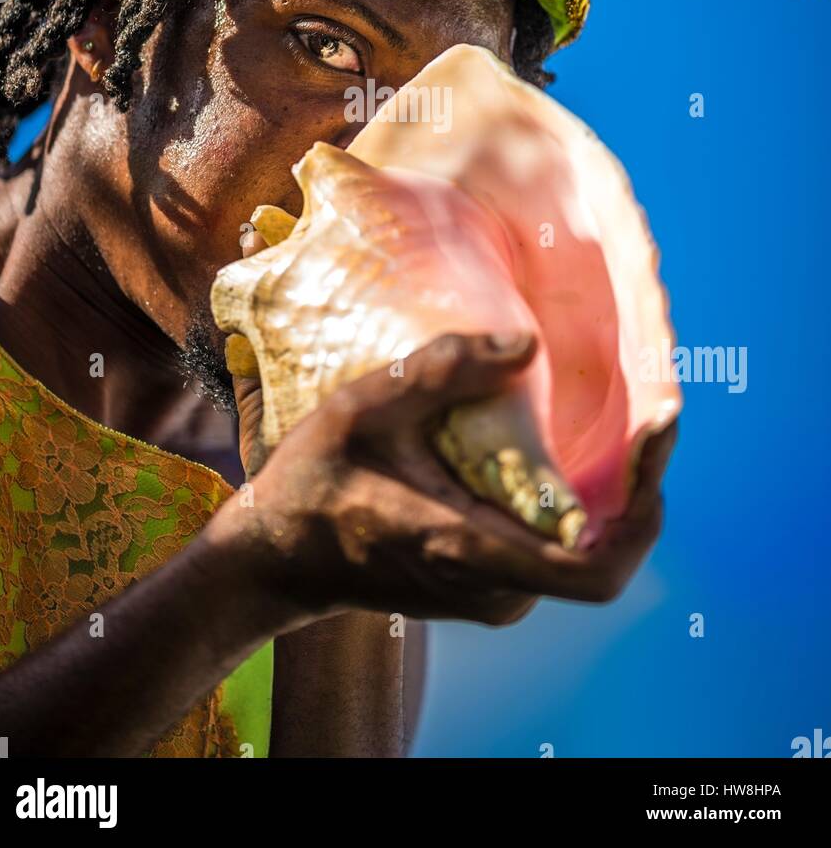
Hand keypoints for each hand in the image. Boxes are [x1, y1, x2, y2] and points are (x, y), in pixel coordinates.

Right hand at [218, 333, 675, 627]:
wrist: (280, 556)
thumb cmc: (315, 480)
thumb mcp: (366, 406)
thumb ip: (444, 369)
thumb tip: (527, 344)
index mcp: (470, 548)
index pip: (595, 567)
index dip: (644, 511)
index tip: (658, 441)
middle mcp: (494, 586)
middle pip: (604, 550)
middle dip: (637, 485)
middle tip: (653, 416)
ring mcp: (492, 594)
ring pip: (581, 549)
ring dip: (609, 493)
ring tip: (623, 427)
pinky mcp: (486, 586)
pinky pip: (553, 547)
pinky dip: (575, 503)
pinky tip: (563, 452)